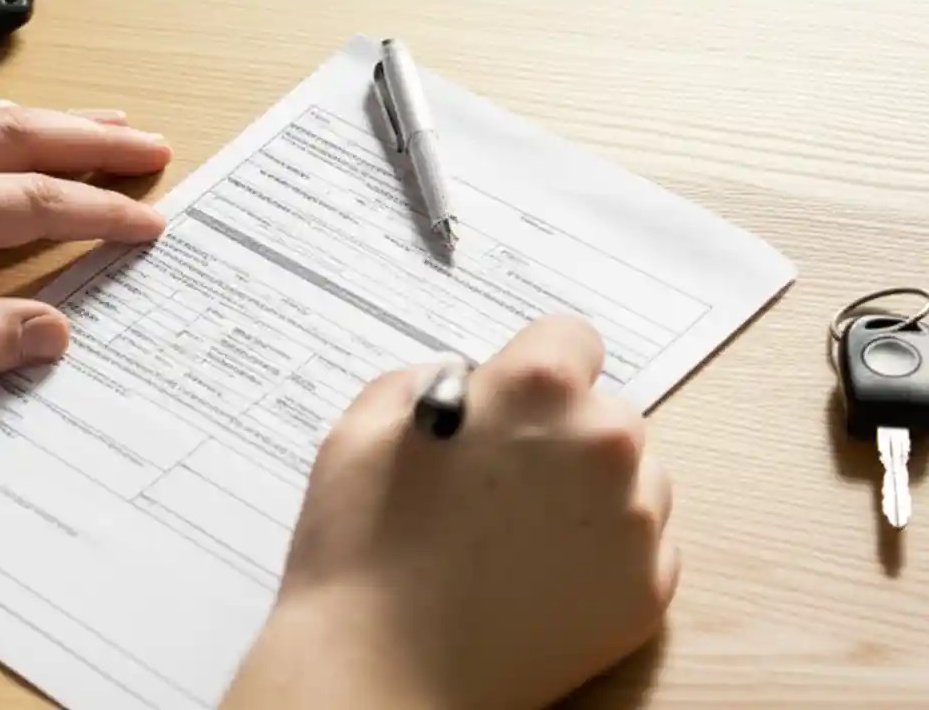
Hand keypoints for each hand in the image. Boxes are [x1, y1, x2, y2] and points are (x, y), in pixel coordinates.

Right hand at [223, 316, 677, 709]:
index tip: (513, 399)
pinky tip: (535, 576)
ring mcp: (634, 522)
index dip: (533, 366)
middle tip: (500, 480)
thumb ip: (424, 378)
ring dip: (588, 493)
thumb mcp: (362, 427)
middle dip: (559, 433)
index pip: (570, 337)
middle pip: (605, 410)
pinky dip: (599, 555)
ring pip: (631, 478)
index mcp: (538, 388)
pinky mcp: (646, 592)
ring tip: (514, 536)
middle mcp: (603, 443)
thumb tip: (466, 385)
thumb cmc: (362, 553)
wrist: (378, 672)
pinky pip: (641, 547)